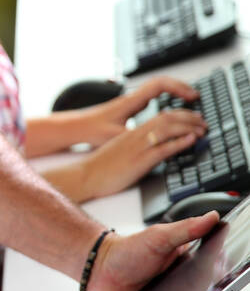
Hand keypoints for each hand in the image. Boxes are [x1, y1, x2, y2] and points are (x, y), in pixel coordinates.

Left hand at [77, 76, 201, 147]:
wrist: (76, 126)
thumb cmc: (92, 130)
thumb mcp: (115, 135)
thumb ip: (134, 136)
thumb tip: (152, 139)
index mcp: (131, 101)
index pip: (159, 85)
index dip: (178, 88)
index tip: (191, 96)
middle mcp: (132, 97)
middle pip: (162, 83)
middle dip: (181, 88)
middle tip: (196, 97)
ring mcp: (131, 101)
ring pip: (157, 89)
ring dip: (174, 92)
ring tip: (189, 101)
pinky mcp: (129, 107)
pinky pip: (152, 96)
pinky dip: (165, 98)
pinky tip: (171, 108)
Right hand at [78, 109, 207, 200]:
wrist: (86, 176)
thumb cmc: (102, 167)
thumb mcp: (121, 151)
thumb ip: (138, 146)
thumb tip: (154, 148)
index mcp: (133, 132)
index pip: (161, 116)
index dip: (181, 115)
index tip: (193, 118)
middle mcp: (137, 136)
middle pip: (168, 119)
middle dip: (189, 118)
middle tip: (203, 122)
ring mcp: (139, 148)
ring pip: (168, 130)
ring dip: (189, 128)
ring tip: (202, 130)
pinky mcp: (139, 161)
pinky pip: (163, 148)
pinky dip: (179, 143)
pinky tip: (190, 141)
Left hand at [86, 211, 220, 290]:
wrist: (99, 269)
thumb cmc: (127, 251)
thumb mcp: (159, 237)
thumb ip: (185, 229)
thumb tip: (211, 217)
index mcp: (185, 258)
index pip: (209, 266)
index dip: (216, 271)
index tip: (217, 272)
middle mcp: (180, 278)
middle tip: (193, 290)